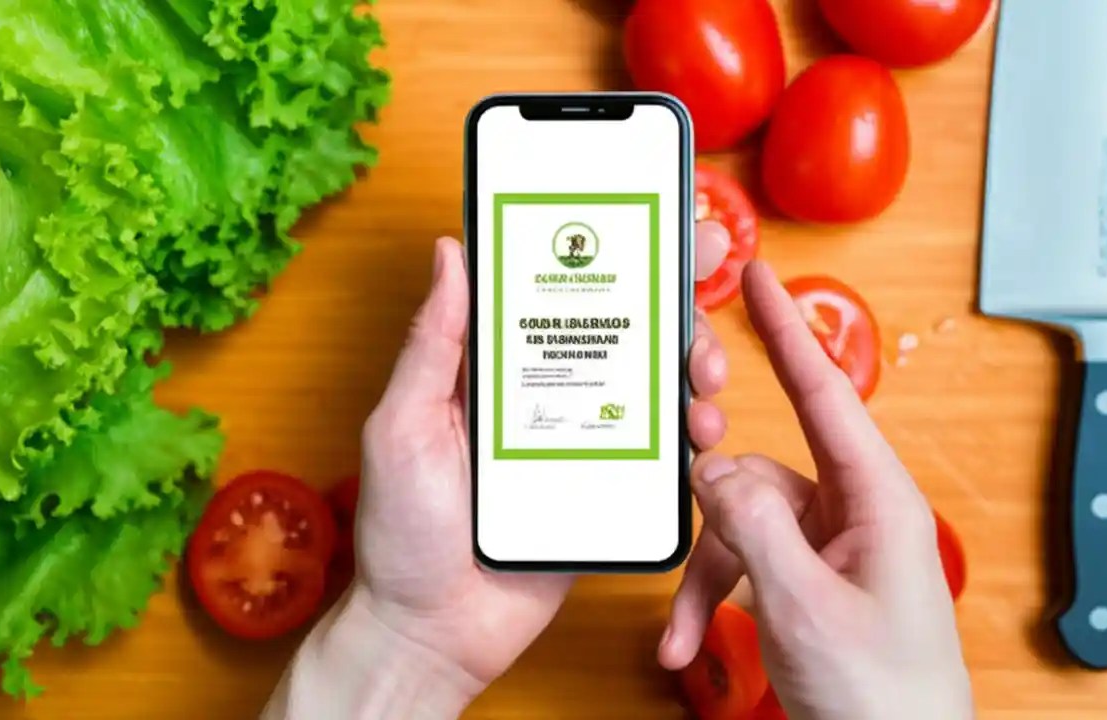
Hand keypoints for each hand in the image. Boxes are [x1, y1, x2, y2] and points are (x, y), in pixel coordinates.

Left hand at [264, 221, 732, 719]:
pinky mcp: (609, 488)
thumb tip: (451, 252)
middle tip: (703, 279)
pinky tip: (702, 430)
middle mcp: (545, 392)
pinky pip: (658, 451)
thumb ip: (431, 345)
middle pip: (621, 325)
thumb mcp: (403, 426)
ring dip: (692, 362)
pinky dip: (691, 433)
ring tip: (703, 375)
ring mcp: (582, 438)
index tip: (650, 210)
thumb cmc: (404, 532)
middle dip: (673, 295)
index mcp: (495, 367)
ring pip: (652, 381)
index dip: (602, 246)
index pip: (553, 288)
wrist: (433, 632)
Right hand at [658, 262, 972, 719]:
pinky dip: (709, 598)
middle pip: (758, 472)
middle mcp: (851, 513)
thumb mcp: (807, 608)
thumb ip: (756, 527)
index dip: (787, 330)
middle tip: (686, 503)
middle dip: (715, 510)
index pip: (825, 393)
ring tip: (684, 628)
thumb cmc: (884, 698)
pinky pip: (741, 564)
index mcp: (876, 500)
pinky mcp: (804, 580)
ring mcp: (825, 549)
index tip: (760, 277)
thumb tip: (714, 469)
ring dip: (704, 575)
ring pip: (738, 524)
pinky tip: (688, 639)